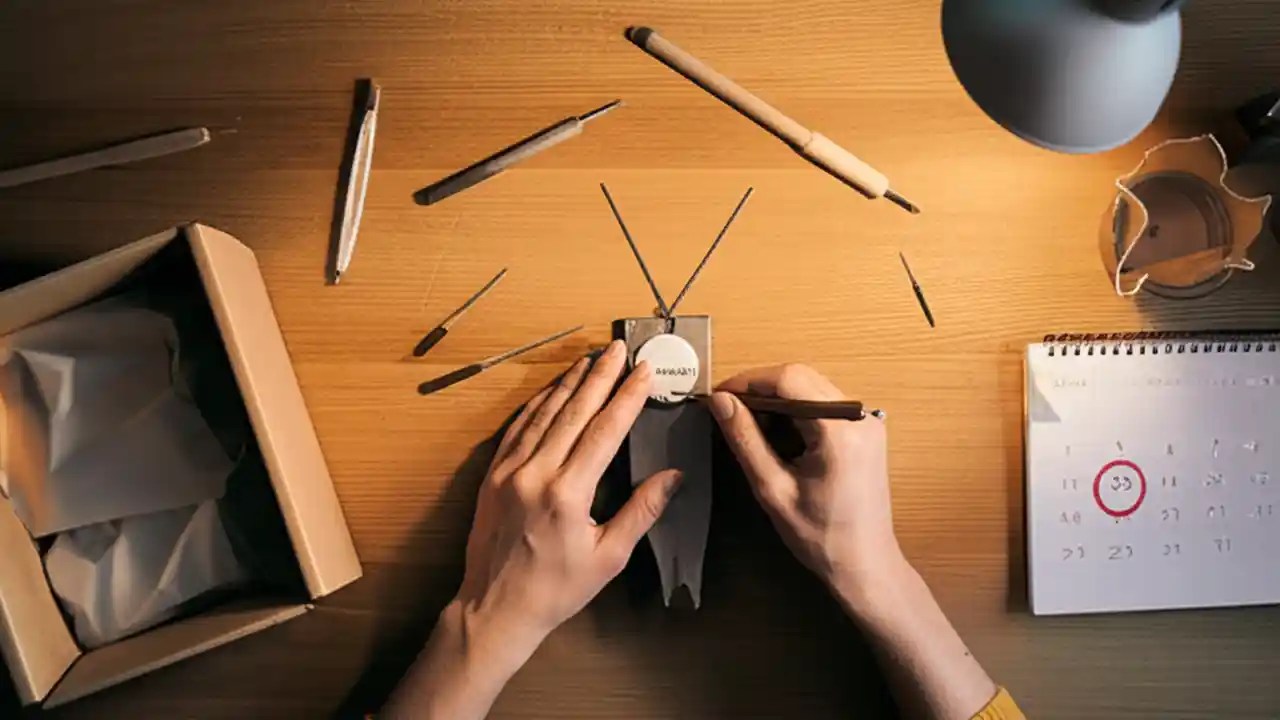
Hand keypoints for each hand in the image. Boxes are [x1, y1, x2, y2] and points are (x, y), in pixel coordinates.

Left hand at [454, 340, 682, 664]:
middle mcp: (536, 474)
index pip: (605, 431)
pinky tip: (552, 391)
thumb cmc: (556, 590)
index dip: (627, 397)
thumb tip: (673, 476)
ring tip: (590, 360)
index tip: (643, 372)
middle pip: (574, 412)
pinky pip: (517, 429)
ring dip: (569, 384)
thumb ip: (641, 511)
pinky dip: (537, 405)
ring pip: (543, 414)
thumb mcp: (609, 557)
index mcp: (568, 493)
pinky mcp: (492, 476)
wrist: (495, 608)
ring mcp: (509, 471)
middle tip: (619, 348)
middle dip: (600, 376)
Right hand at [708, 364, 905, 608]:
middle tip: (728, 411)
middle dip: (761, 388)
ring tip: (748, 424)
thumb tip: (720, 401)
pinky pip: (824, 403)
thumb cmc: (819, 537)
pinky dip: (796, 410)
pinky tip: (776, 433)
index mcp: (840, 431)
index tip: (718, 397)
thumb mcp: (773, 490)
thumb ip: (746, 440)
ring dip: (777, 398)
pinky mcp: (867, 430)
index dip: (749, 380)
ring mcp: (867, 421)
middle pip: (802, 377)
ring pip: (812, 387)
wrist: (865, 564)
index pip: (790, 378)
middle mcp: (860, 416)